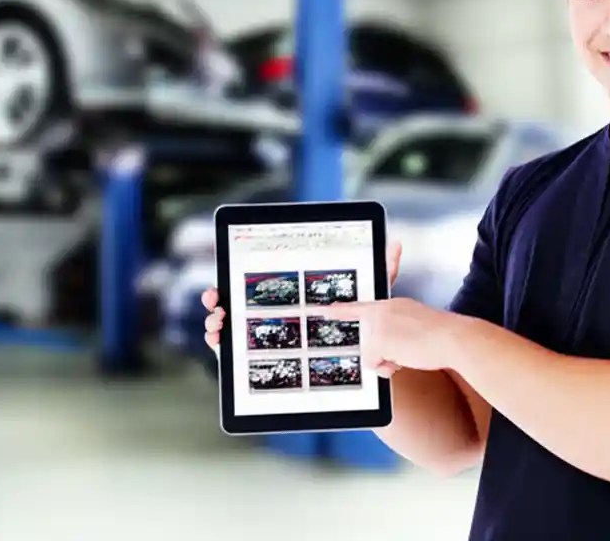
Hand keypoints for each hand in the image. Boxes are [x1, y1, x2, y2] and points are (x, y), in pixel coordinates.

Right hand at [202, 241, 403, 353]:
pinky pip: (232, 354)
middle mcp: (266, 315)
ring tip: (218, 323)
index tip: (222, 283)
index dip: (232, 281)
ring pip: (227, 327)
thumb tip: (395, 244)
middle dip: (215, 299)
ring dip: (214, 323)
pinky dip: (220, 346)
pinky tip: (221, 341)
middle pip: (233, 302)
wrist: (357, 365)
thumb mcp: (370, 300)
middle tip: (216, 300)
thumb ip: (381, 273)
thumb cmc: (358, 326)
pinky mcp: (257, 361)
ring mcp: (259, 338)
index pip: (252, 284)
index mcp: (285, 297)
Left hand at [318, 296, 463, 377]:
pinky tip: (404, 358)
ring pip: (371, 352)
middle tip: (404, 352)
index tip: (322, 310)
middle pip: (367, 339)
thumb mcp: (416, 325)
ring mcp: (379, 323)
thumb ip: (398, 331)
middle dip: (382, 353)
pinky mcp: (379, 338)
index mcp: (393, 305)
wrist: (453, 337)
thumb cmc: (441, 335)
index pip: (361, 306)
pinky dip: (388, 367)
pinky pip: (374, 362)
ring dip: (388, 360)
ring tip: (409, 353)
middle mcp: (383, 310)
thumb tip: (387, 353)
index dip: (340, 310)